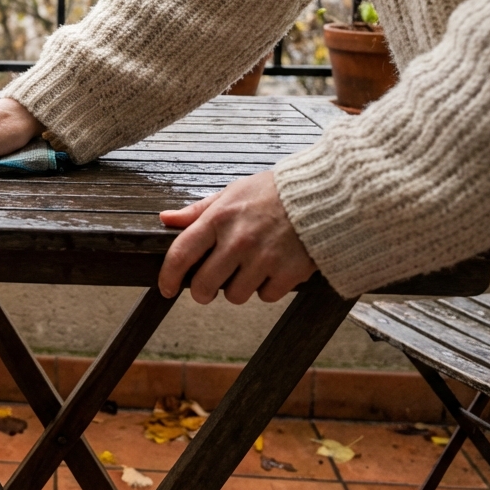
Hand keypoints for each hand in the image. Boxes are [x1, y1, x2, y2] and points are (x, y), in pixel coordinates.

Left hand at [156, 171, 315, 303]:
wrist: (323, 194)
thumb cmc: (273, 193)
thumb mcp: (232, 193)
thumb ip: (198, 210)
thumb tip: (166, 218)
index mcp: (219, 219)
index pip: (181, 255)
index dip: (168, 277)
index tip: (166, 288)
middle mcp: (238, 241)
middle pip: (204, 286)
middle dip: (201, 292)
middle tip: (207, 289)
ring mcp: (264, 259)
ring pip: (235, 296)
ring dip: (238, 289)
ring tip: (248, 270)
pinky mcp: (288, 273)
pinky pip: (266, 296)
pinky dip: (267, 288)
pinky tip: (273, 270)